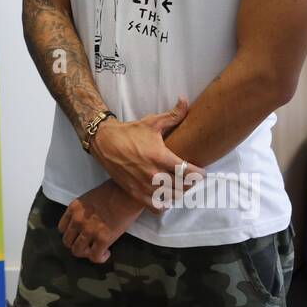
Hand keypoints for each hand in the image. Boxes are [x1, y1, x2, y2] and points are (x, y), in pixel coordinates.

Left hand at [58, 181, 142, 263]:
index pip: (62, 228)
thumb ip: (82, 211)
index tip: (77, 236)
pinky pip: (94, 256)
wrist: (127, 192)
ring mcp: (89, 230)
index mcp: (74, 208)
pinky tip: (106, 253)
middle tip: (87, 245)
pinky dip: (100, 258)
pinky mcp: (103, 239)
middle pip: (67, 241)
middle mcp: (78, 220)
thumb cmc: (113, 191)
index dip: (70, 234)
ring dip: (86, 253)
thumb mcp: (89, 198)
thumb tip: (85, 223)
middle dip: (76, 244)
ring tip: (95, 250)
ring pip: (77, 251)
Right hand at [89, 97, 201, 211]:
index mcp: (160, 156)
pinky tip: (166, 196)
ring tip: (179, 186)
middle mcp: (153, 173)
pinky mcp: (135, 192)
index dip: (199, 174)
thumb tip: (185, 100)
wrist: (105, 142)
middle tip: (191, 177)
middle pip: (183, 187)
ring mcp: (143, 185)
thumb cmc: (130, 132)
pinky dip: (164, 204)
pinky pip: (156, 206)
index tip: (202, 172)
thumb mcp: (152, 122)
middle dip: (191, 183)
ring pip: (171, 198)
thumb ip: (173, 114)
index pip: (188, 172)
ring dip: (179, 193)